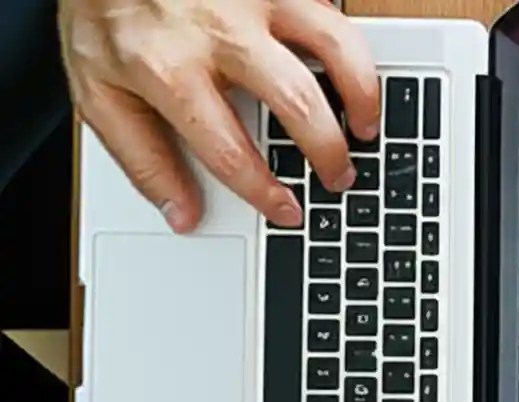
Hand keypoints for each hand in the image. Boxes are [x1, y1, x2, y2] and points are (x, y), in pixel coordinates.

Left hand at [57, 0, 379, 232]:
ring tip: (366, 124)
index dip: (264, 191)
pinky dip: (349, 44)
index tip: (286, 209)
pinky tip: (350, 70)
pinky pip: (330, 9)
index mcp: (168, 70)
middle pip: (296, 102)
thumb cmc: (105, 13)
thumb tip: (181, 212)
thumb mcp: (100, 91)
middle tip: (338, 174)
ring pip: (335, 45)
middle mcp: (217, 32)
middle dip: (329, 151)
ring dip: (361, 92)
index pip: (229, 150)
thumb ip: (141, 157)